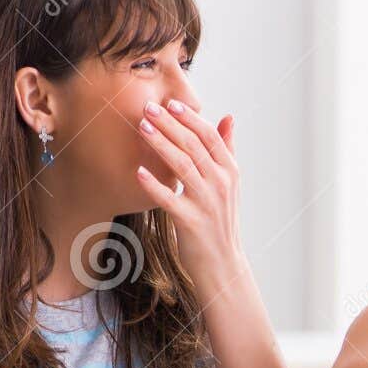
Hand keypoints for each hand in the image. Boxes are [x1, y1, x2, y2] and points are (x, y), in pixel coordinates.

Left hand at [134, 98, 246, 297]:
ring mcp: (207, 203)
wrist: (223, 264)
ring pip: (182, 166)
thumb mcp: (230, 184)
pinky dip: (153, 184)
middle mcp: (221, 184)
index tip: (170, 103)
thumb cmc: (220, 221)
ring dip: (160, 144)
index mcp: (230, 172)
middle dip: (170, 124)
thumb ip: (227, 150)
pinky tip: (138, 172)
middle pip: (194, 146)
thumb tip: (228, 117)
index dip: (190, 118)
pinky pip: (169, 198)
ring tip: (142, 127)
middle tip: (148, 107)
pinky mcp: (190, 222)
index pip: (210, 137)